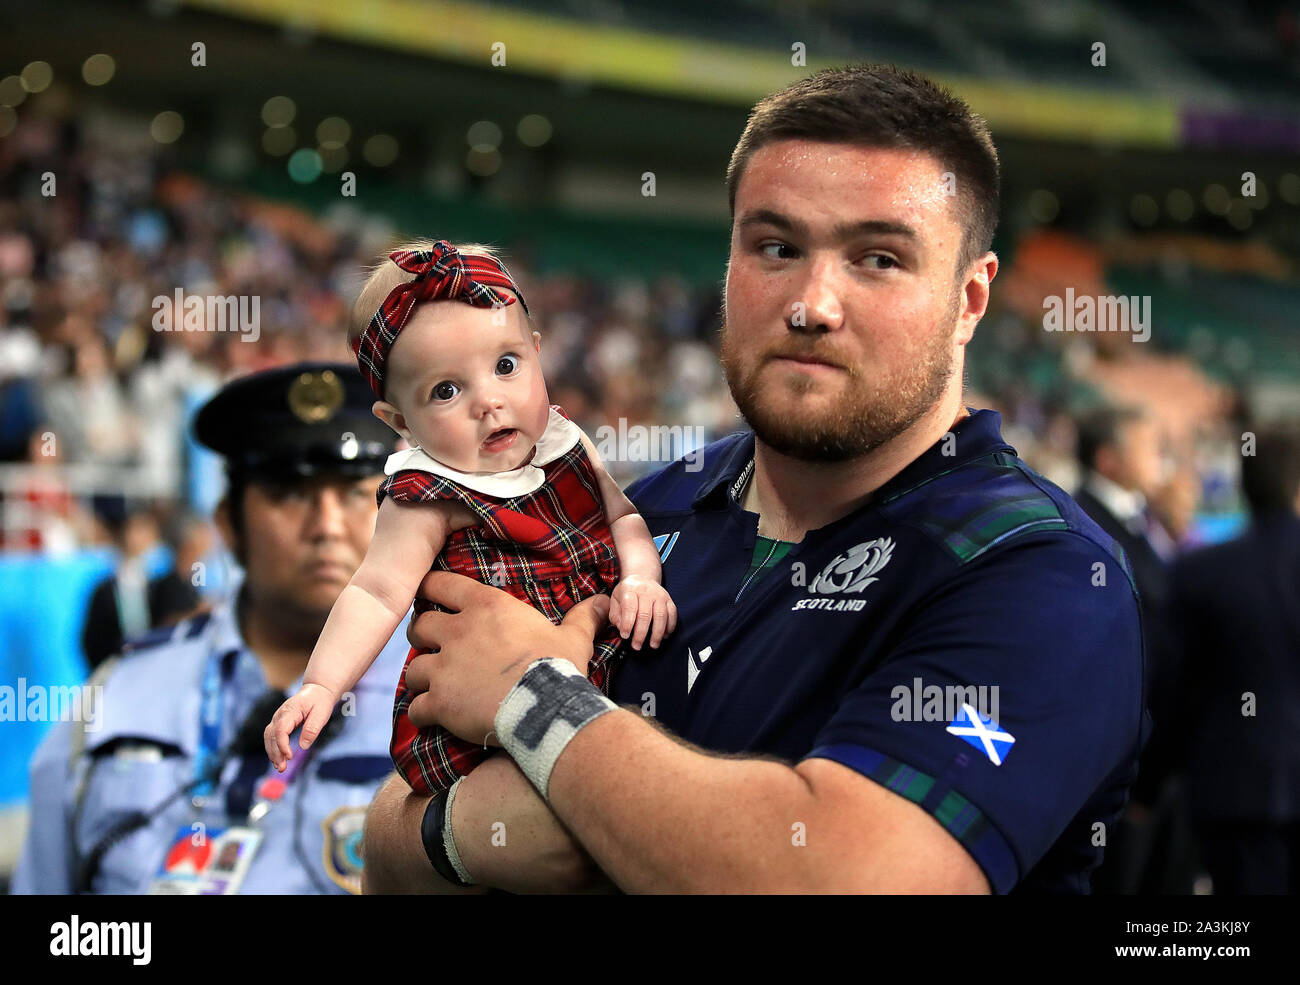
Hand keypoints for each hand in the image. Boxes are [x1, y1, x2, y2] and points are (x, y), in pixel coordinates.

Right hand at [264, 683, 337, 770]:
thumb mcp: (322, 714)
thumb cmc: (320, 701)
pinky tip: (278, 759)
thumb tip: (303, 746)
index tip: (290, 757)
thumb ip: (312, 729)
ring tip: (280, 767)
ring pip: (268, 737)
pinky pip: (271, 737)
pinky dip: (273, 749)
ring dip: (272, 753)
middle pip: (271, 735)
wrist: (317, 691)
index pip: (281, 729)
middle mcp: (280, 714)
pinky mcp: (278, 723)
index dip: (282, 745)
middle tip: (282, 768)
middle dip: (275, 753)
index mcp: (290, 710)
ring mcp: (277, 718)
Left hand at [404, 570, 610, 743]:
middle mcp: (457, 632)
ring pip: (413, 669)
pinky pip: (416, 706)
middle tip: (432, 647)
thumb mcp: (574, 638)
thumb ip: (583, 617)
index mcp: (486, 607)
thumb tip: (605, 601)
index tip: (427, 594)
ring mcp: (444, 667)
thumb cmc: (558, 667)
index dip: (430, 589)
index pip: (440, 585)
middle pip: (419, 626)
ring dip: (421, 678)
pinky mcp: (439, 701)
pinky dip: (422, 712)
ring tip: (432, 687)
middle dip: (422, 636)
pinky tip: (432, 717)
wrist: (546, 709)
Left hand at [609, 576, 676, 650]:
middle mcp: (646, 591)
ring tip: (653, 644)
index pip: (629, 608)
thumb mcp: (615, 599)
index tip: (625, 636)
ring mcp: (659, 595)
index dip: (627, 624)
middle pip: (645, 614)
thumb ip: (615, 614)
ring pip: (661, 615)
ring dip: (657, 633)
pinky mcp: (668, 599)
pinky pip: (672, 614)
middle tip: (637, 645)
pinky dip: (670, 626)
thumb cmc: (627, 592)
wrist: (642, 577)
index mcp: (630, 590)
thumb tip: (621, 628)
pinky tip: (665, 636)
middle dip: (641, 633)